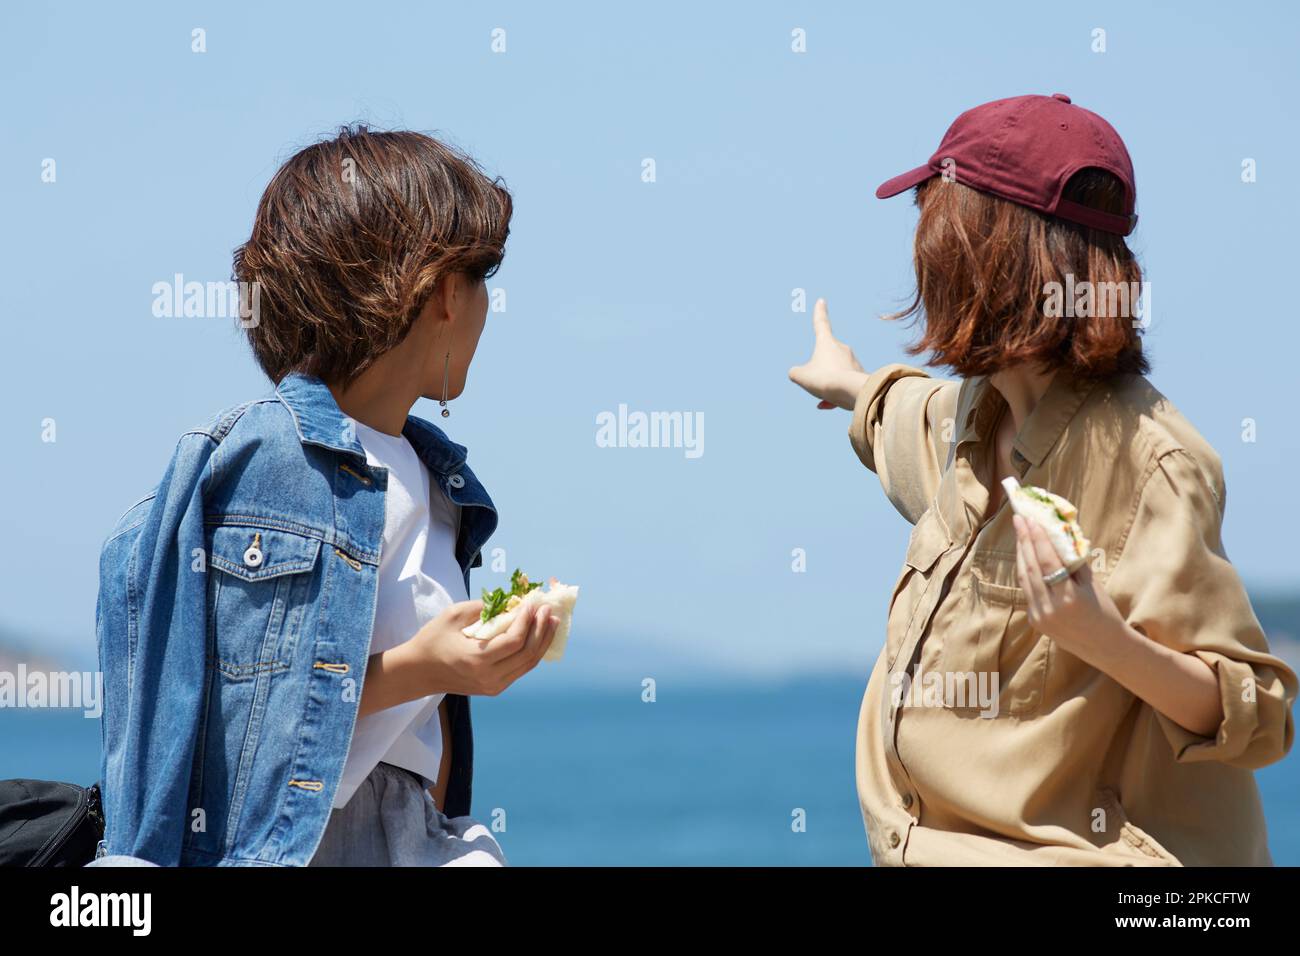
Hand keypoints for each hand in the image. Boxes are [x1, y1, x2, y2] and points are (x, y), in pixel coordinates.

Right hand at [410, 599, 557, 696]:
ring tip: (551, 621)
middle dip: (541, 629)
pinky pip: (521, 669)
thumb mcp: (453, 615)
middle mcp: (489, 677)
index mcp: (476, 659)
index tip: (531, 604)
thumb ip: (483, 607)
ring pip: (528, 664)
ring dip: (542, 641)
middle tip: (549, 610)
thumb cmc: (433, 639)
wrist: (419, 671)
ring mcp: (493, 686)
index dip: (527, 621)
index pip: (514, 642)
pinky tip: (539, 636)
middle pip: (527, 654)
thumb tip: (511, 600)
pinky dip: (532, 651)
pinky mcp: (495, 688)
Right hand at [788, 298, 869, 409]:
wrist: (853, 392)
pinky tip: (828, 405)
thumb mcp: (801, 376)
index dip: (819, 312)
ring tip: (824, 398)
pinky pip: (843, 384)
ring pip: (834, 374)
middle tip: (815, 384)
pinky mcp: (860, 376)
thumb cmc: (825, 379)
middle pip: (825, 357)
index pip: (821, 323)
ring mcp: (853, 362)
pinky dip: (834, 394)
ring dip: (825, 386)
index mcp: (827, 342)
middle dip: (818, 371)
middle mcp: (842, 349)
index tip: (821, 301)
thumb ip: (795, 372)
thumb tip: (797, 373)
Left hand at [1013, 514, 1124, 651]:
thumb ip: (1073, 561)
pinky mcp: (1034, 620)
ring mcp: (1039, 616)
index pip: (1047, 562)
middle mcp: (1049, 608)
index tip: (1031, 519)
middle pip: (1030, 567)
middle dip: (1024, 540)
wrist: (1106, 647)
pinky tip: (1025, 556)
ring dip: (1021, 554)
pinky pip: (1027, 590)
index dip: (1037, 538)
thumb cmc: (1104, 611)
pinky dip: (1025, 571)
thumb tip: (1058, 534)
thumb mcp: (1092, 584)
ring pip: (1024, 578)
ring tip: (1020, 533)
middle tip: (1019, 519)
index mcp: (1068, 598)